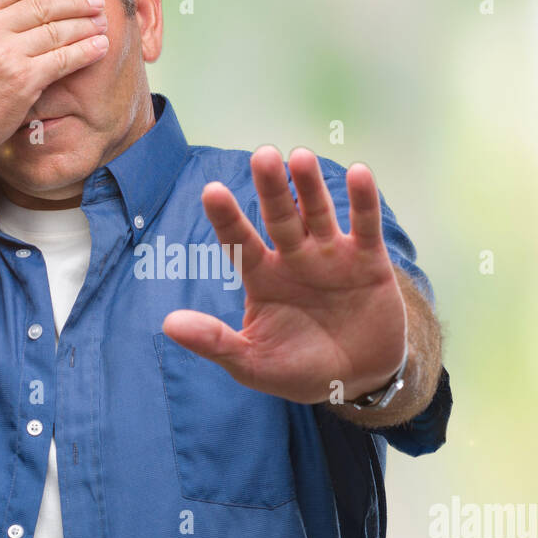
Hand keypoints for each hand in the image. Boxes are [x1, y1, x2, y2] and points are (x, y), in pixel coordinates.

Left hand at [162, 146, 406, 404]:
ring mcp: (330, 255)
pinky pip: (364, 226)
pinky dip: (363, 201)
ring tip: (300, 157)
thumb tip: (169, 324)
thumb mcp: (252, 363)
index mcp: (261, 276)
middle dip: (271, 188)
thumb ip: (215, 342)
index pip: (239, 242)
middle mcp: (293, 257)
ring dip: (310, 186)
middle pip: (279, 216)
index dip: (227, 218)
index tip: (211, 190)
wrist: (357, 380)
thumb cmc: (297, 370)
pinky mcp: (368, 260)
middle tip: (262, 156)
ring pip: (317, 213)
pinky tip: (359, 173)